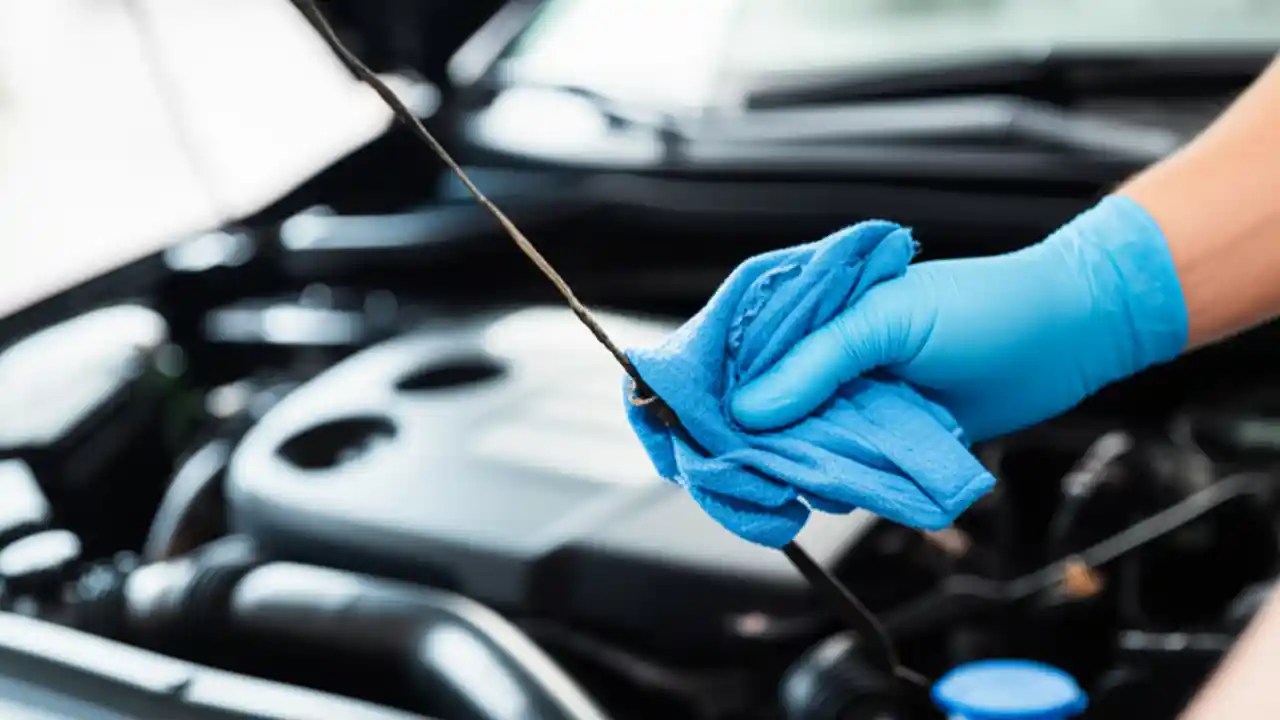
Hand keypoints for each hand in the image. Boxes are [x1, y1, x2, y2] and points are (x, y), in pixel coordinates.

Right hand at [731, 196, 1188, 441]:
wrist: (1065, 337)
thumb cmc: (981, 307)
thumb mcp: (887, 322)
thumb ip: (814, 364)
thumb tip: (744, 412)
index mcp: (806, 308)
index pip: (729, 351)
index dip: (706, 392)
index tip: (691, 433)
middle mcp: (816, 355)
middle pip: (751, 411)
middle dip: (754, 445)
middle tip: (768, 471)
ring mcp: (845, 398)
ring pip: (792, 449)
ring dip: (807, 468)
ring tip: (844, 463)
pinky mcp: (876, 436)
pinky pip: (837, 470)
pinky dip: (843, 482)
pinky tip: (865, 477)